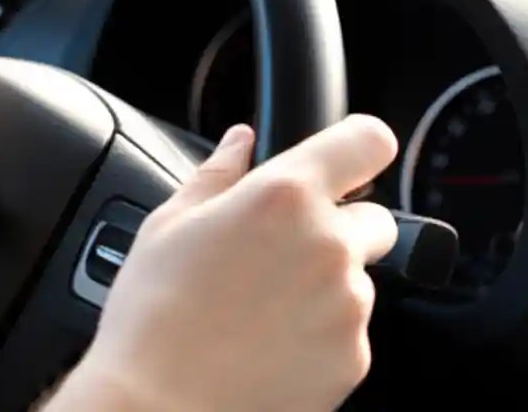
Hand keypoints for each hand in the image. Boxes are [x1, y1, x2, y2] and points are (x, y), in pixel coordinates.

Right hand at [52, 115, 398, 411]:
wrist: (160, 405)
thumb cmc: (154, 315)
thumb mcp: (168, 225)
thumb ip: (217, 174)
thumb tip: (241, 143)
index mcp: (284, 197)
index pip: (367, 142)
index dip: (358, 145)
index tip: (347, 157)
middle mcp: (329, 245)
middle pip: (373, 220)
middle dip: (336, 229)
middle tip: (276, 254)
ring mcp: (348, 306)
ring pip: (357, 279)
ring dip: (323, 285)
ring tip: (258, 309)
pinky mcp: (354, 358)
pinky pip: (349, 330)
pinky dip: (319, 332)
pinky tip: (267, 342)